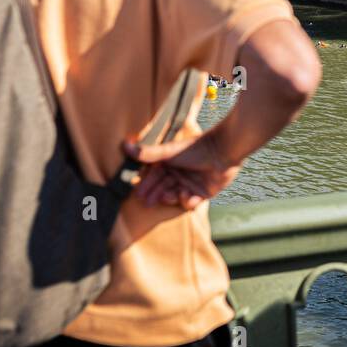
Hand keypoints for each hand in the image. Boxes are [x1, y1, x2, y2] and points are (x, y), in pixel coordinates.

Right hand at [123, 134, 242, 210]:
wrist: (222, 151)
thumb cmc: (195, 148)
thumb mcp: (168, 152)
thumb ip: (147, 153)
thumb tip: (124, 144)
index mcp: (169, 165)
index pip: (154, 178)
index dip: (146, 186)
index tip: (138, 193)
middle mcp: (179, 175)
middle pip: (163, 188)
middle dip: (155, 195)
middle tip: (148, 202)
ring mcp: (191, 184)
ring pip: (176, 196)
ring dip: (171, 197)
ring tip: (168, 196)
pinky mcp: (204, 193)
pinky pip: (192, 202)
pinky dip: (188, 201)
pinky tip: (186, 196)